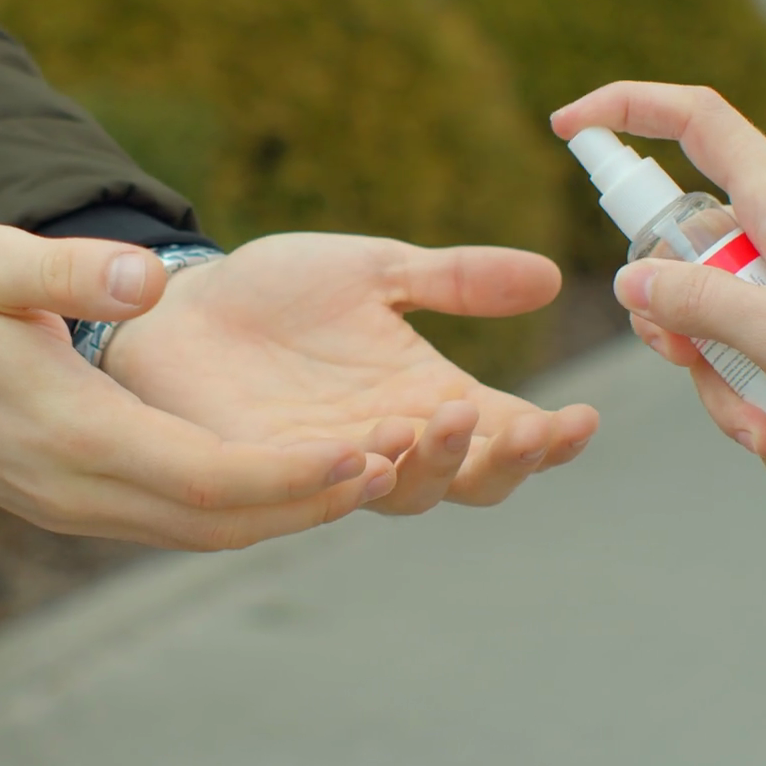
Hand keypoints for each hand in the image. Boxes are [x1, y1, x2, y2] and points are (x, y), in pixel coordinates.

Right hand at [0, 219, 391, 550]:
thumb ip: (62, 268)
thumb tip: (148, 278)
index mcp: (65, 434)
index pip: (205, 479)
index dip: (293, 476)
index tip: (369, 452)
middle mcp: (72, 491)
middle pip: (216, 523)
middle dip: (310, 503)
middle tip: (398, 468)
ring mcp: (66, 504)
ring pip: (195, 530)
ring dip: (279, 511)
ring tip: (361, 474)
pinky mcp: (63, 498)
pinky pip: (167, 519)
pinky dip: (234, 505)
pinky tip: (281, 475)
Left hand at [101, 233, 599, 513]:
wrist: (181, 301)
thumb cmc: (279, 290)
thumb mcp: (378, 269)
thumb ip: (457, 279)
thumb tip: (551, 274)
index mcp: (426, 396)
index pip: (506, 434)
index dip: (551, 440)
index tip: (585, 417)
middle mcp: (389, 440)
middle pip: (468, 483)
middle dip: (501, 461)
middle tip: (519, 425)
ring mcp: (329, 462)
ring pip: (401, 495)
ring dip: (431, 466)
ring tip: (440, 418)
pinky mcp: (265, 468)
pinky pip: (315, 493)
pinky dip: (349, 479)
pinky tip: (371, 455)